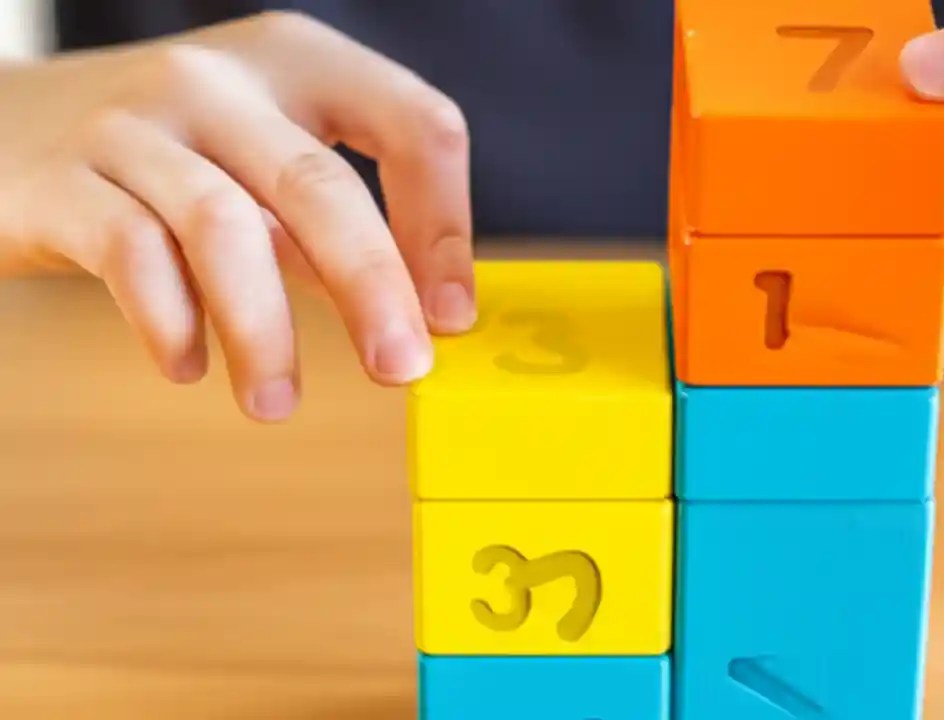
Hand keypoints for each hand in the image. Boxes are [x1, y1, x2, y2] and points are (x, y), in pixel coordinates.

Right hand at [0, 12, 474, 420]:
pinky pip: (131, 255)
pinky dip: (170, 321)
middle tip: (401, 369)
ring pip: (223, 227)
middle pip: (321, 185)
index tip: (452, 317)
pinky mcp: (60, 180)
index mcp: (300, 61)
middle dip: (372, 288)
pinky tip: (189, 366)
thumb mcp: (265, 161)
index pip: (413, 124)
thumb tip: (424, 318)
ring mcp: (134, 122)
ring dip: (264, 330)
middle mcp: (220, 79)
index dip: (445, 226)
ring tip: (275, 404)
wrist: (7, 126)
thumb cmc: (173, 158)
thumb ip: (331, 225)